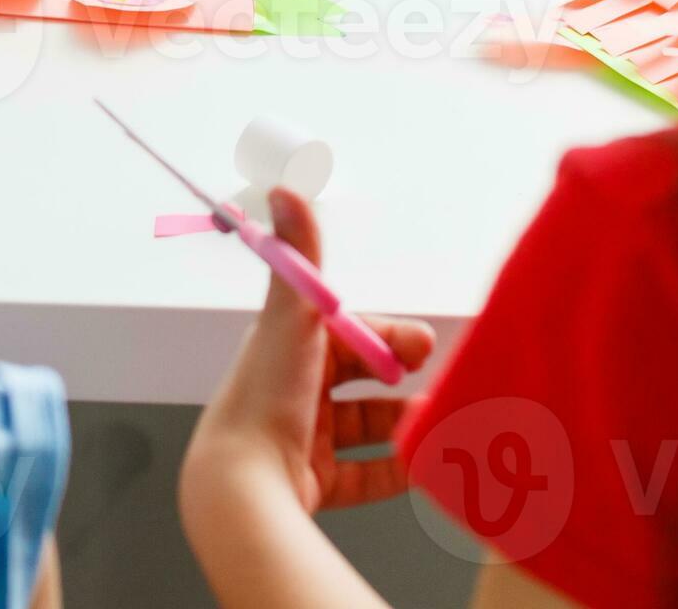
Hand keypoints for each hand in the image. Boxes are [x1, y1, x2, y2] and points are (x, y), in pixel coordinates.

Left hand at [182, 191, 436, 520]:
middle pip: (355, 379)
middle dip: (397, 378)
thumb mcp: (291, 318)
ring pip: (363, 426)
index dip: (385, 335)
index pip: (343, 333)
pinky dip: (395, 468)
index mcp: (282, 350)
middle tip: (435, 381)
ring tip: (437, 421)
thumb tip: (286, 187)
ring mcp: (300, 440)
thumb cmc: (264, 399)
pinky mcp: (311, 484)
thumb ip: (302, 254)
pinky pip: (363, 474)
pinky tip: (423, 462)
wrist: (240, 490)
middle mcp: (289, 392)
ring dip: (403, 422)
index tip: (423, 344)